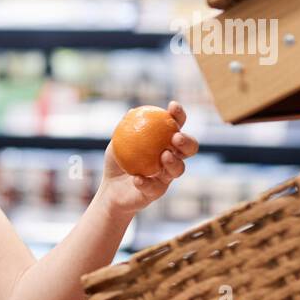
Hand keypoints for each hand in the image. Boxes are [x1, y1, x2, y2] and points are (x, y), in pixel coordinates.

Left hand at [99, 101, 199, 216]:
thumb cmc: (117, 162)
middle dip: (187, 142)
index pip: (177, 126)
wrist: (110, 189)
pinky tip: (137, 178)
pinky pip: (155, 188)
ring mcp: (166, 176)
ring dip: (174, 162)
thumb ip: (125, 129)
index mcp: (165, 142)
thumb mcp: (117, 143)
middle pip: (189, 149)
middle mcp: (171, 158)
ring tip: (163, 156)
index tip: (173, 107)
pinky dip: (146, 182)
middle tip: (176, 137)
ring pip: (179, 170)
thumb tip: (132, 111)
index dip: (179, 115)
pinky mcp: (157, 192)